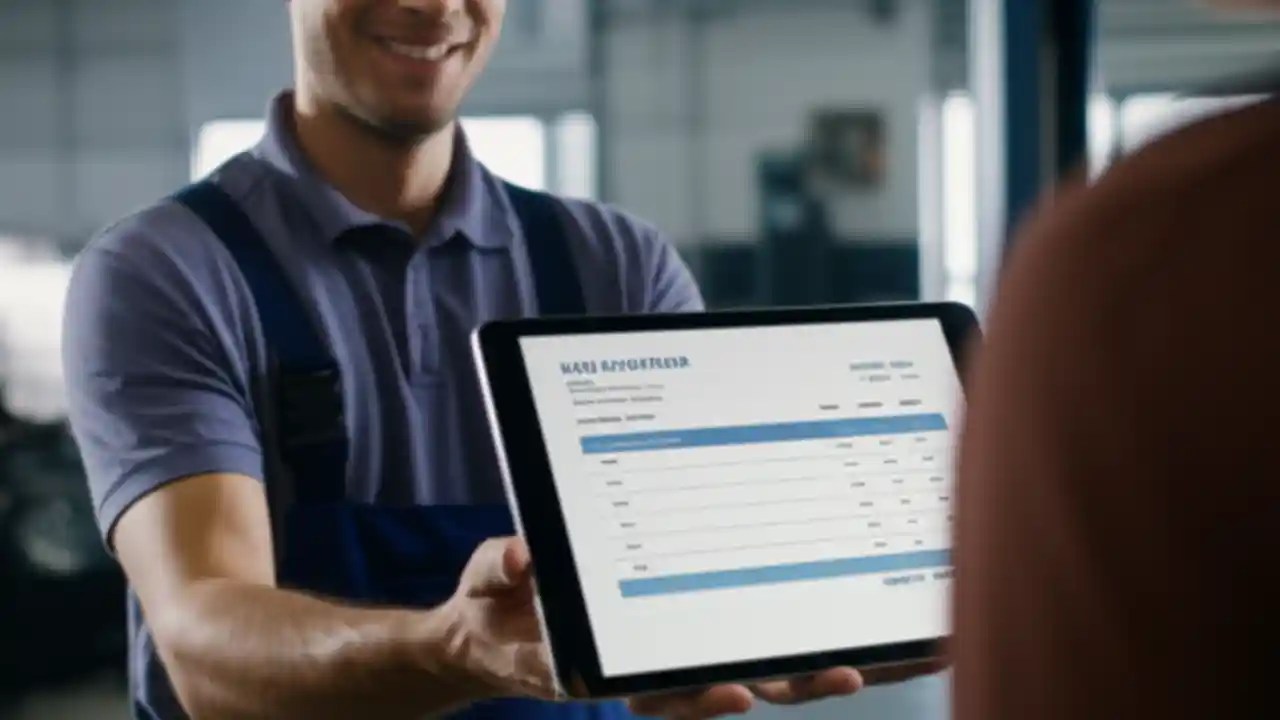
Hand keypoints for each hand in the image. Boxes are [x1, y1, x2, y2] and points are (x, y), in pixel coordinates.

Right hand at [440, 536, 945, 715]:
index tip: (736, 690)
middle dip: (789, 680)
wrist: (496, 626)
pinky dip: (795, 631)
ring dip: (811, 662)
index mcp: (603, 667)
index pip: (658, 690)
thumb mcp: (484, 585)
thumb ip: (500, 571)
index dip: (698, 696)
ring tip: (875, 653)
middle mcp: (650, 667)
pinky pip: (745, 630)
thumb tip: (521, 559)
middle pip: (727, 679)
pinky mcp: (687, 623)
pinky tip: (849, 619)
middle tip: (846, 670)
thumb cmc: (493, 608)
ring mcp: (674, 648)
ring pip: (752, 661)